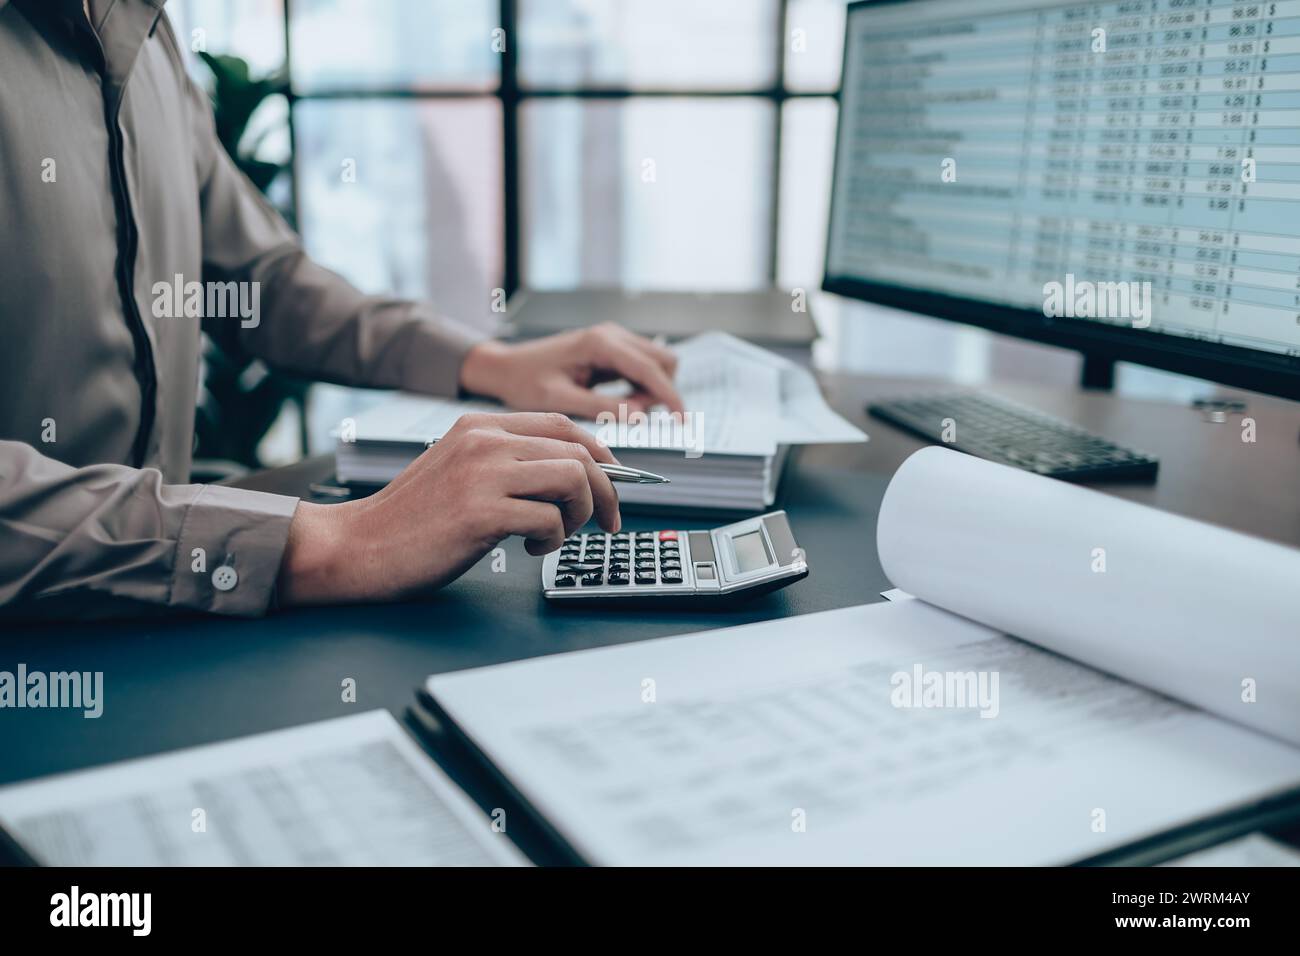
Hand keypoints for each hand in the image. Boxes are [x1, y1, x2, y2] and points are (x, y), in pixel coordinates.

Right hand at [277, 412, 620, 604]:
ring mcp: (482, 474)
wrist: (357, 546)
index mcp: (480, 426)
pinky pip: (549, 520)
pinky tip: (528, 549)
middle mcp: (484, 441)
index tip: (613, 483)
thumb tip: (575, 474)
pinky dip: (552, 540)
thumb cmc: (412, 519)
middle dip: (606, 491)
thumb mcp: (461, 470)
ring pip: (573, 479)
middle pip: (579, 452)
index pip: (564, 426)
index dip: (601, 455)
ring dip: (579, 515)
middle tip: (606, 522)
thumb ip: (508, 462)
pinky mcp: (480, 512)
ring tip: (554, 536)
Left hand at [459, 322, 684, 418]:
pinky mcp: (610, 351)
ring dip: (650, 392)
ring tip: (617, 410)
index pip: (652, 370)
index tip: (683, 422)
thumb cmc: (524, 382)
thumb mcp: (560, 401)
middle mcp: (611, 335)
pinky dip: (639, 389)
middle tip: (631, 416)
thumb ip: (601, 408)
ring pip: (656, 365)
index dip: (671, 398)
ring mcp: (613, 340)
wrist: (505, 368)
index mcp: (600, 343)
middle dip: (659, 392)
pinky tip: (615, 403)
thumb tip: (639, 417)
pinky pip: (640, 370)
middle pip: (664, 361)